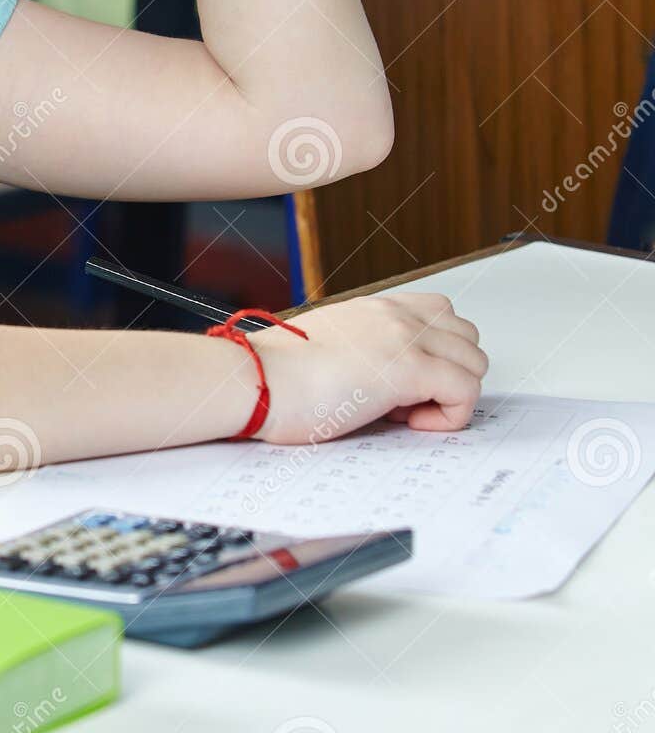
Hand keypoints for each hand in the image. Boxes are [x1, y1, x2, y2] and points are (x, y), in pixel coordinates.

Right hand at [252, 291, 486, 444]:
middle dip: (450, 373)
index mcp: (375, 308)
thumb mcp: (329, 344)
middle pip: (467, 337)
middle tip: (409, 400)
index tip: (403, 383)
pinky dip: (449, 416)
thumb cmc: (278, 373)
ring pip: (475, 363)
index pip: (441, 314)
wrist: (257, 379)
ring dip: (451, 394)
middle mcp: (394, 315)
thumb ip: (363, 348)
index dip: (434, 353)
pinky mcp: (409, 369)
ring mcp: (404, 339)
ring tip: (408, 413)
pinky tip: (409, 424)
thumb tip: (382, 378)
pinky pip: (466, 393)